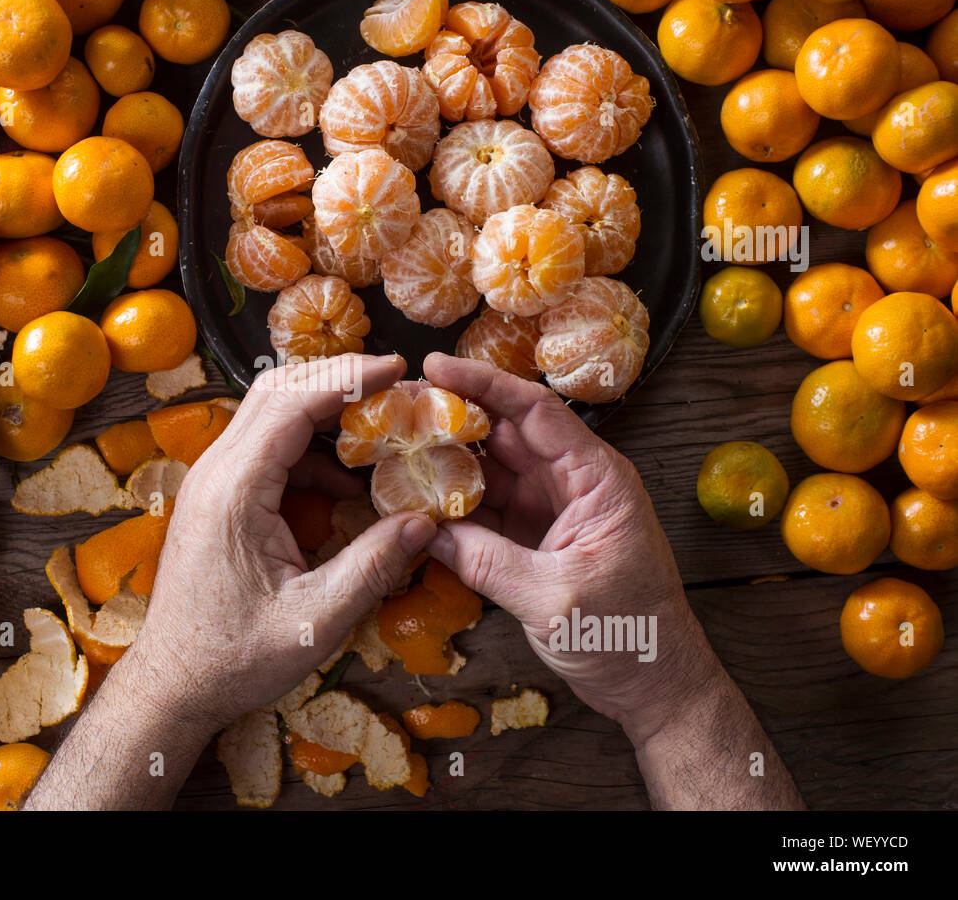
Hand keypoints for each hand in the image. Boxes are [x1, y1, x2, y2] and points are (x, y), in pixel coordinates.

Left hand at [127, 354, 437, 733]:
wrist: (173, 683)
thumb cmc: (235, 657)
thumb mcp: (315, 620)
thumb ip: (372, 567)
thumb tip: (424, 522)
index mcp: (235, 491)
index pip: (291, 404)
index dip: (346, 378)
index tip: (397, 368)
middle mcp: (214, 473)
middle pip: (275, 391)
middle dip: (337, 379)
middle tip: (395, 384)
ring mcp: (210, 482)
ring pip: (267, 413)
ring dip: (322, 410)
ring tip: (379, 427)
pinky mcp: (215, 498)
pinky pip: (263, 448)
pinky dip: (307, 447)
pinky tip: (344, 483)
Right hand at [422, 353, 722, 743]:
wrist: (655, 686)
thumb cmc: (627, 636)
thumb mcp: (552, 598)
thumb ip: (487, 562)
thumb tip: (424, 531)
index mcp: (596, 479)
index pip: (536, 411)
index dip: (484, 383)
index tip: (435, 365)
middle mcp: (575, 485)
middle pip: (508, 434)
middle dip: (455, 416)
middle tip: (399, 405)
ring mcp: (553, 512)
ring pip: (493, 470)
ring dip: (449, 460)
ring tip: (397, 445)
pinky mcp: (536, 541)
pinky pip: (489, 509)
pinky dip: (455, 504)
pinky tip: (417, 498)